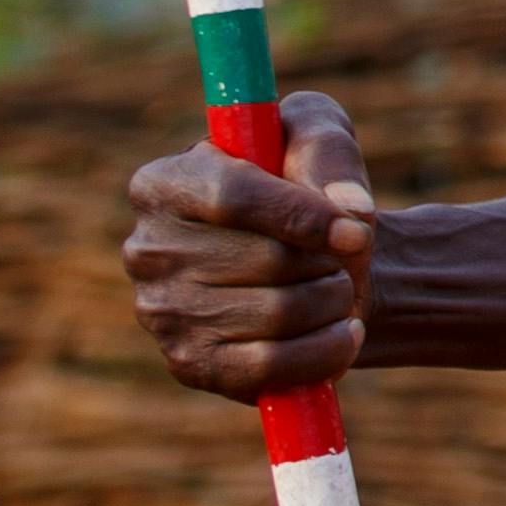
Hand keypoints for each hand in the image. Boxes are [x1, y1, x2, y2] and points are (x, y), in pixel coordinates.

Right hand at [124, 88, 376, 403]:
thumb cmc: (308, 187)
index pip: (232, 197)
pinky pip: (270, 369)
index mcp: (163, 183)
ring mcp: (163, 314)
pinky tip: (345, 332)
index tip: (357, 230)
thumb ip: (328, 149)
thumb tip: (350, 209)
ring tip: (337, 289)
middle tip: (339, 259)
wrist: (311, 264)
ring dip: (333, 302)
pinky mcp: (190, 365)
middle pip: (266, 261)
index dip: (302, 215)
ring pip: (278, 314)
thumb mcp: (318, 136)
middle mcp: (148, 250)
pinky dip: (326, 351)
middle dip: (326, 261)